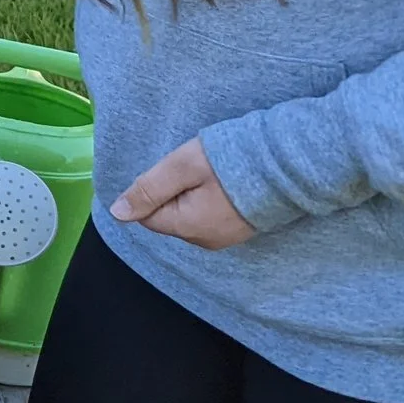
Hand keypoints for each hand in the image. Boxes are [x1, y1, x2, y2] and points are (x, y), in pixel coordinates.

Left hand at [111, 136, 255, 248]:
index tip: (174, 172)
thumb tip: (117, 214)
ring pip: (190, 215)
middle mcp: (206, 240)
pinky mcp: (241, 229)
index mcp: (188, 228)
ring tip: (212, 175)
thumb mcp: (180, 168)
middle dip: (173, 192)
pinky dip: (211, 200)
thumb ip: (147, 190)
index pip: (149, 215)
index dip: (154, 191)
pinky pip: (211, 216)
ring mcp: (227, 237)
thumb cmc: (229, 162)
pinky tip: (225, 183)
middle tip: (195, 170)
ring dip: (193, 195)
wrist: (287, 164)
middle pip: (170, 216)